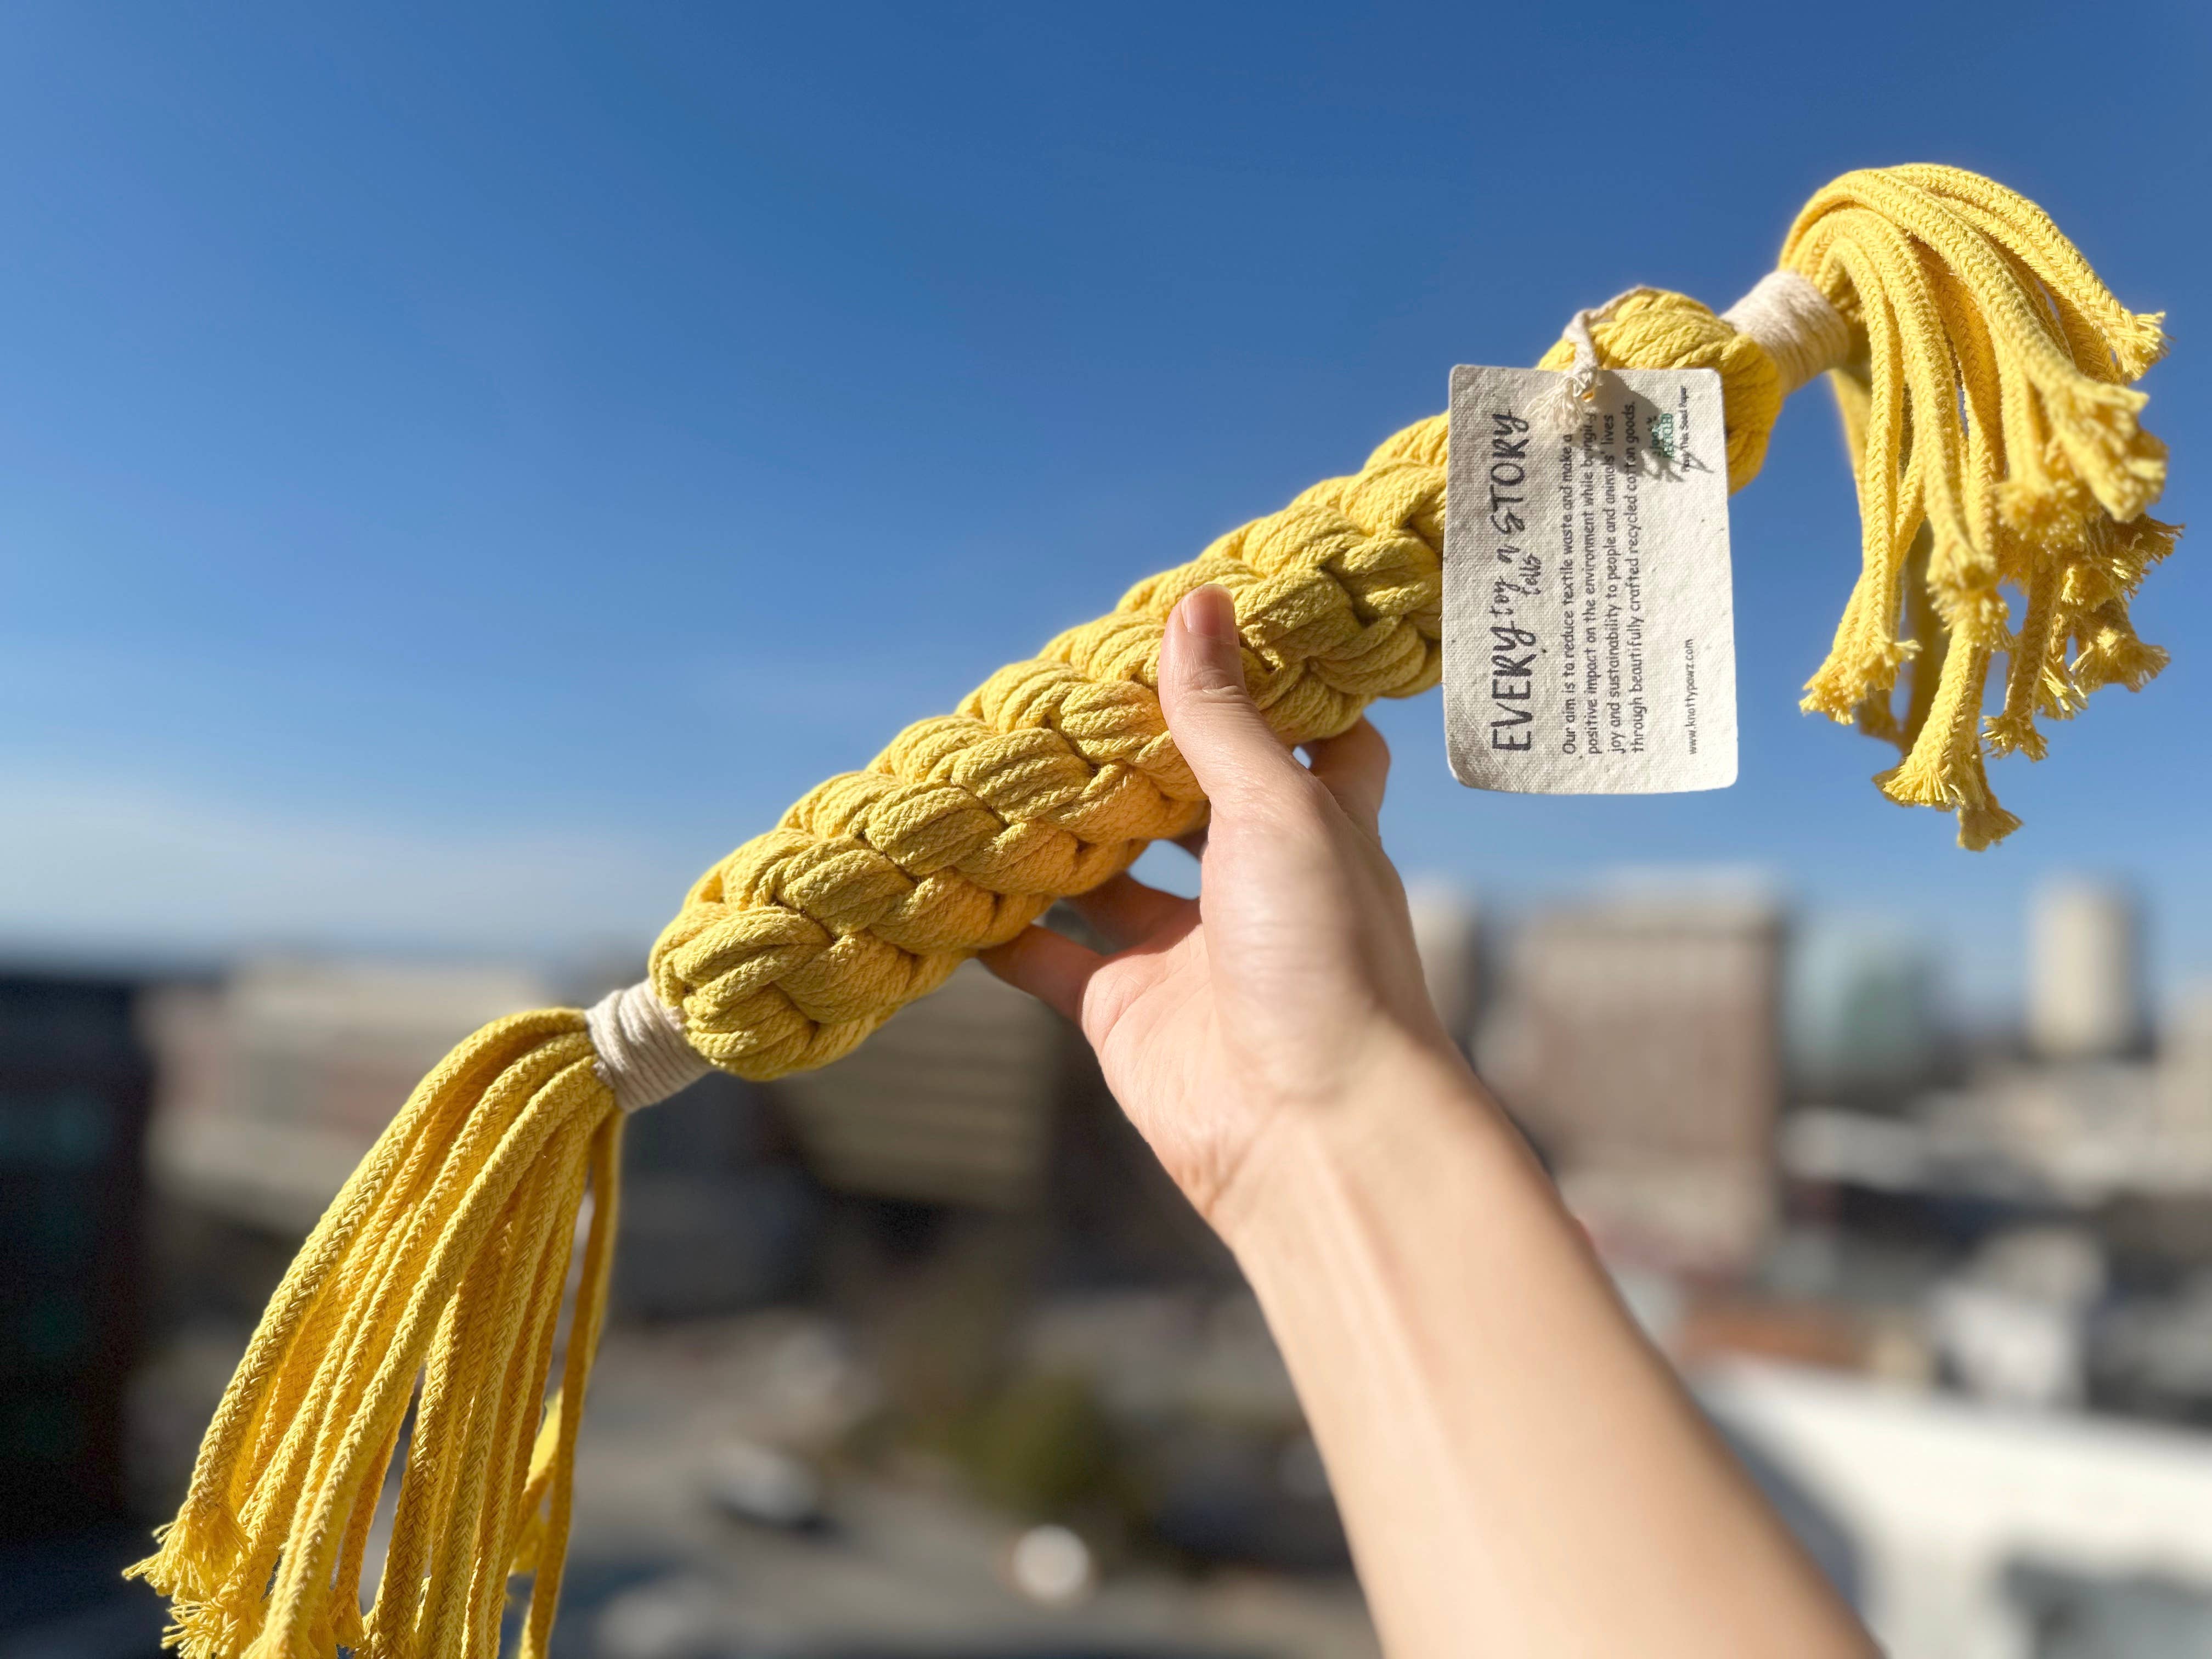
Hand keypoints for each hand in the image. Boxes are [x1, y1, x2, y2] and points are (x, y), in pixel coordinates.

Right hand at [982, 584, 1469, 1232]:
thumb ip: (1225, 717)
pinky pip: (1049, 958)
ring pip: (1108, 873)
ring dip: (1057, 830)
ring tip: (994, 764)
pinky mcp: (1125, 1012)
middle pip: (1187, 800)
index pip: (1308, 740)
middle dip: (1135, 754)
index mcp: (1316, 828)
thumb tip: (1197, 602)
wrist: (1314, 1132)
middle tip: (1064, 689)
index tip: (1214, 631)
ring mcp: (1187, 952)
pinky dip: (1001, 926)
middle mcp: (1254, 885)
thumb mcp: (1280, 810)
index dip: (1269, 689)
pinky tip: (952, 878)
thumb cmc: (1326, 957)